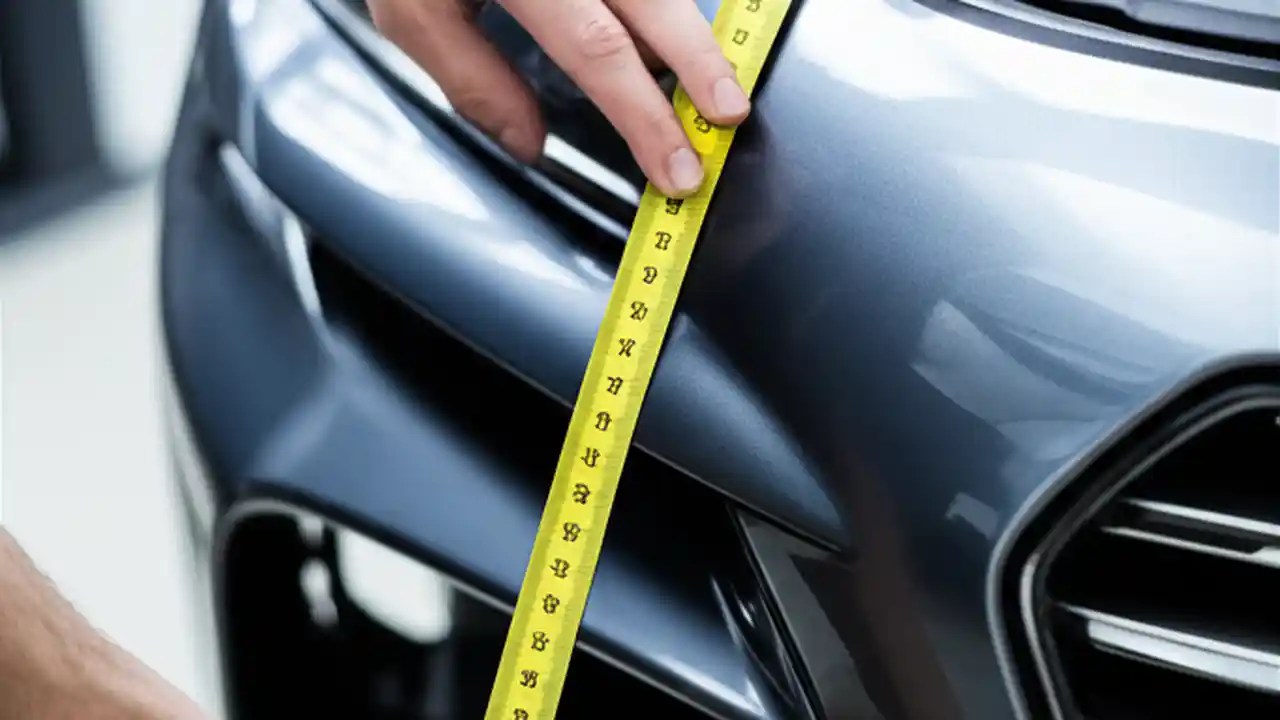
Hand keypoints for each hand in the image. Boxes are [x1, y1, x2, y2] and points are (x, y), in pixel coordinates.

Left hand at [368, 0, 750, 196]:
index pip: (598, 50)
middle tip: (730, 118)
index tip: (676, 168)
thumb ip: (473, 79)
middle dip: (701, 65)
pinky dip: (664, 8)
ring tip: (705, 84)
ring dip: (687, 32)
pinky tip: (670, 36)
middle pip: (653, 2)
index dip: (644, 116)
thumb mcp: (413, 10)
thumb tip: (530, 144)